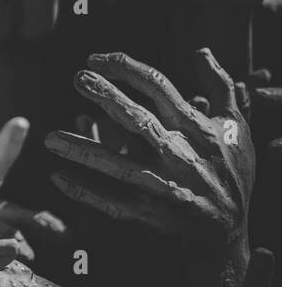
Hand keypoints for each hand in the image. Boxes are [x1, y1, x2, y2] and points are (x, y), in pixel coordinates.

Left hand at [48, 49, 253, 286]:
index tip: (93, 59)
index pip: (158, 88)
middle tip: (78, 78)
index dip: (126, 69)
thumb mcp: (236, 129)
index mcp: (196, 130)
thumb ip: (219, 88)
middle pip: (138, 120)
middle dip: (108, 97)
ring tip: (49, 137)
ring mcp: (163, 186)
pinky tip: (58, 176)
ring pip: (118, 166)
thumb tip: (202, 52)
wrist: (231, 235)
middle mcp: (178, 156)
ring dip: (82, 150)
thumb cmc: (231, 175)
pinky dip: (84, 191)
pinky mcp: (151, 214)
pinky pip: (111, 202)